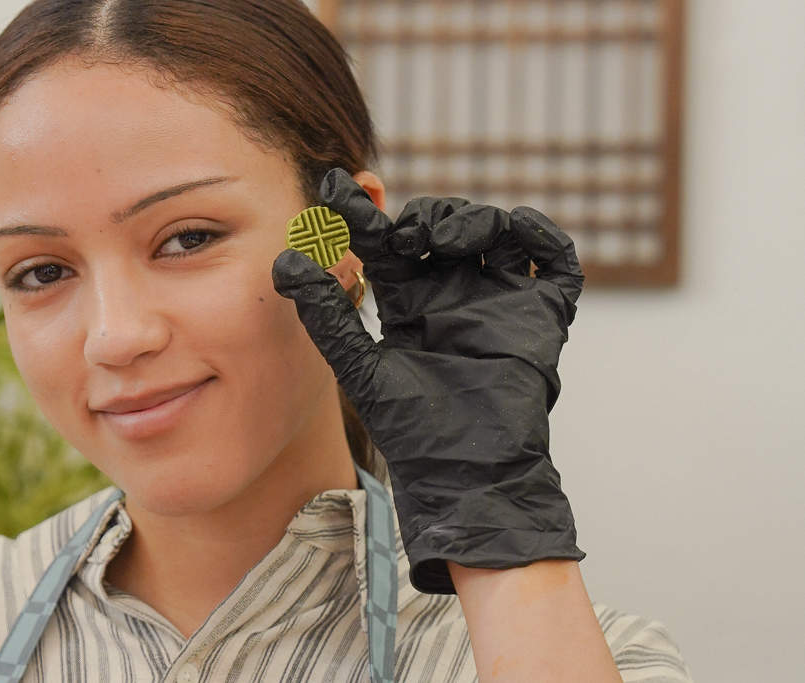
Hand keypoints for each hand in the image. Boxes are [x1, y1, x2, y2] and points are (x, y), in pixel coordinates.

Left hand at [272, 168, 585, 593]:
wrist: (468, 472)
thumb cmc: (412, 429)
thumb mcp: (361, 365)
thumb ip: (326, 315)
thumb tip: (285, 260)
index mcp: (408, 302)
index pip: (386, 243)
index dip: (362, 213)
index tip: (336, 184)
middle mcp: (453, 295)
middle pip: (441, 227)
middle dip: (425, 216)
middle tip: (408, 233)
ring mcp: (499, 301)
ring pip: (493, 232)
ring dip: (471, 219)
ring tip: (445, 239)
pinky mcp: (540, 315)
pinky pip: (554, 260)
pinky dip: (541, 235)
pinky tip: (515, 229)